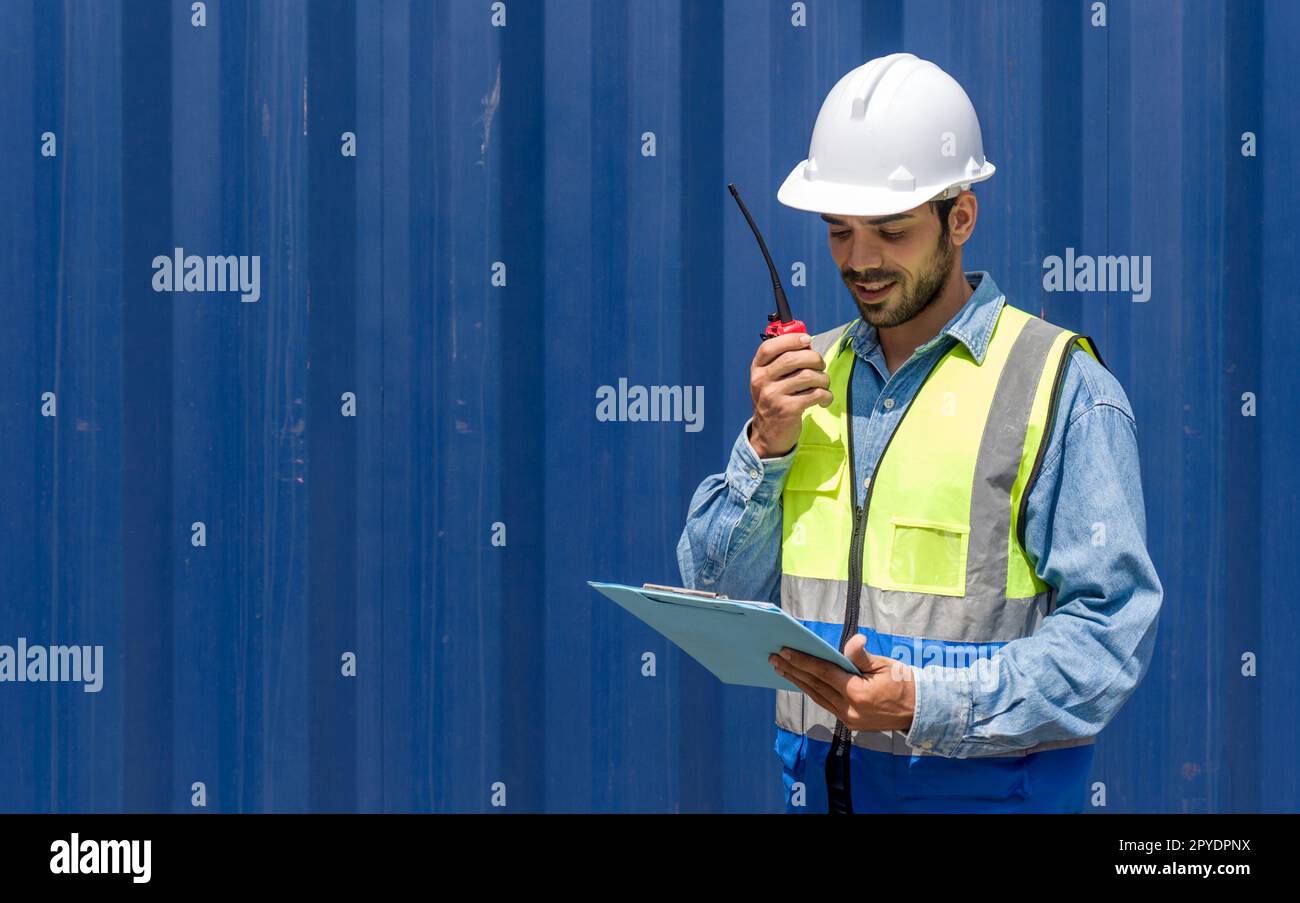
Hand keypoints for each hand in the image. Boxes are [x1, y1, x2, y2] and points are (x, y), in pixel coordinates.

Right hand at [748, 332, 832, 458]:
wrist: (767, 435)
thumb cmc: (774, 401)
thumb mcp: (769, 380)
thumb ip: (782, 361)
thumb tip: (808, 343)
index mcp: (757, 369)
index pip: (770, 347)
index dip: (791, 339)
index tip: (807, 340)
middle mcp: (762, 381)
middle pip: (793, 358)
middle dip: (814, 358)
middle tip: (820, 365)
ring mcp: (773, 395)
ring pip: (808, 376)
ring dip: (823, 378)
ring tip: (823, 384)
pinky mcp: (787, 410)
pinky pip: (815, 394)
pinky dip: (826, 395)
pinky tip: (823, 399)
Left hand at [769, 633, 915, 731]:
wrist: (922, 712)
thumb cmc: (905, 684)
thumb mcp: (886, 666)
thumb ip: (862, 656)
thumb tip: (852, 642)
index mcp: (858, 694)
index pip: (824, 673)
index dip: (803, 661)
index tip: (785, 651)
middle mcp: (849, 710)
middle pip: (815, 686)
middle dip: (794, 671)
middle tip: (774, 658)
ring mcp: (848, 720)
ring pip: (817, 697)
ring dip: (799, 682)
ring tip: (782, 669)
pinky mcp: (850, 723)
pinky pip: (826, 704)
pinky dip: (813, 692)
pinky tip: (802, 682)